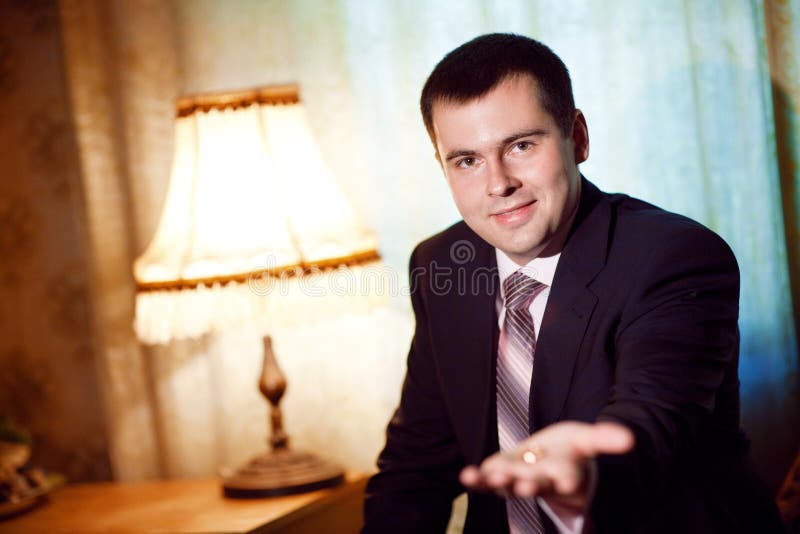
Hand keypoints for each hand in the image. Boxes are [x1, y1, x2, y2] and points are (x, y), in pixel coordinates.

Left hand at [460, 421, 633, 509]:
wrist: (549, 458)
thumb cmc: (571, 451)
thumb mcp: (588, 440)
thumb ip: (604, 440)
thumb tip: (629, 439)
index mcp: (566, 474)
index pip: (569, 478)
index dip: (567, 480)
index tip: (568, 482)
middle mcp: (542, 482)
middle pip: (537, 484)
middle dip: (530, 484)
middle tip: (525, 485)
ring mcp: (518, 480)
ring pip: (508, 485)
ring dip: (499, 482)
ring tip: (489, 478)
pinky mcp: (499, 475)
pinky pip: (486, 481)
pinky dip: (476, 480)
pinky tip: (465, 476)